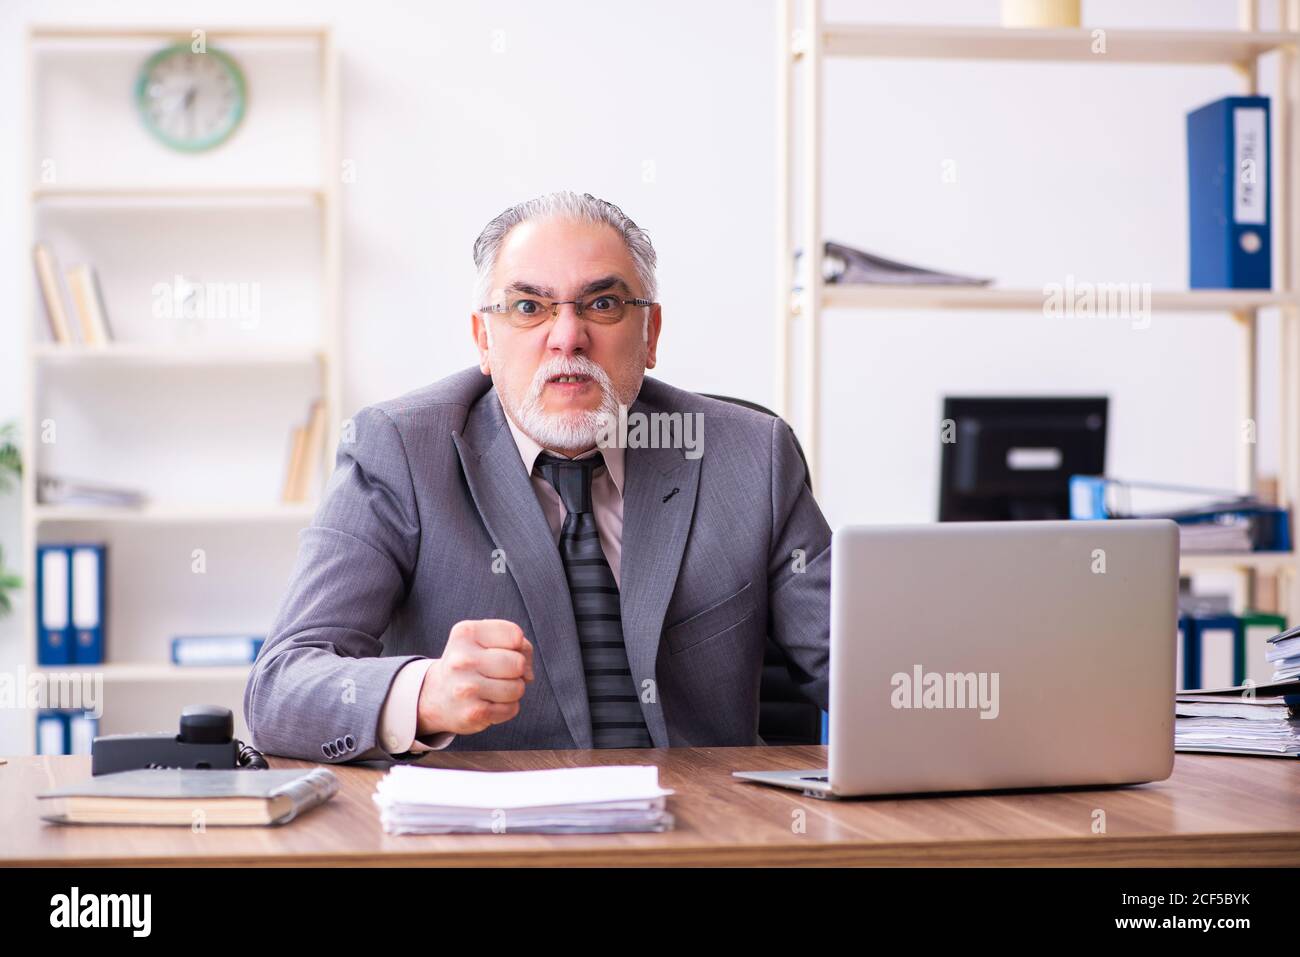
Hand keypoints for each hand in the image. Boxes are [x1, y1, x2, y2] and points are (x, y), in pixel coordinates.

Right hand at [415, 619, 533, 735]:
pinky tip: (489, 703)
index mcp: (466, 633)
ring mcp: (466, 688)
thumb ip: (517, 645)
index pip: (515, 635)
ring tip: (493, 689)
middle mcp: (462, 659)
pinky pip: (512, 708)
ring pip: (518, 687)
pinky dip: (507, 708)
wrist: (436, 696)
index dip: (517, 646)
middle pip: (518, 663)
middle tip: (498, 674)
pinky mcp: (473, 713)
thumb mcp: (484, 641)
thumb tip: (528, 674)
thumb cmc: (470, 665)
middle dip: (517, 671)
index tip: (502, 652)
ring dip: (513, 691)